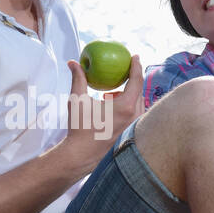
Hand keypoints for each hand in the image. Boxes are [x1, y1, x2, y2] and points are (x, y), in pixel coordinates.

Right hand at [63, 55, 143, 173]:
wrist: (81, 155)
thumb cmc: (79, 128)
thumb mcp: (77, 101)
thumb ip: (78, 79)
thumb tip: (73, 63)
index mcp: (126, 106)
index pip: (136, 80)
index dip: (136, 66)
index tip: (135, 56)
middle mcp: (135, 116)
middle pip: (140, 91)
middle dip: (133, 79)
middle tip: (124, 70)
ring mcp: (134, 126)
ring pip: (138, 103)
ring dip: (129, 94)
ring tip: (113, 91)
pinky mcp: (131, 133)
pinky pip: (134, 114)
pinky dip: (127, 105)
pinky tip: (112, 105)